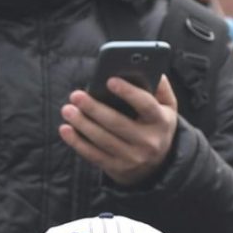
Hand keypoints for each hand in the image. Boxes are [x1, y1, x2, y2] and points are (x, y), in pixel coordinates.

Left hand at [59, 75, 179, 185]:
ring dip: (82, 124)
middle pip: (118, 124)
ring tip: (67, 109)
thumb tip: (144, 65)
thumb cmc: (156, 125)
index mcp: (161, 122)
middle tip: (76, 95)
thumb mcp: (167, 107)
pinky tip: (65, 129)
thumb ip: (159, 86)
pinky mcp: (117, 168)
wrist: (156, 165)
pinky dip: (77, 143)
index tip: (109, 80)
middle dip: (94, 109)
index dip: (128, 93)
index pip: (146, 105)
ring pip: (103, 140)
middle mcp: (148, 142)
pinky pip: (94, 155)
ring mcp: (132, 157)